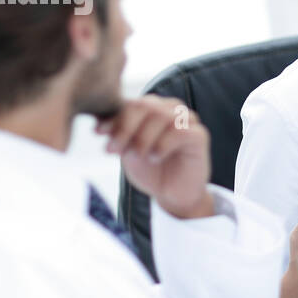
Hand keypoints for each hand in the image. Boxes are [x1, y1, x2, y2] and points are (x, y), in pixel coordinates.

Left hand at [95, 96, 213, 219]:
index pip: (131, 103)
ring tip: (136, 156)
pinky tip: (155, 158)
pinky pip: (180, 131)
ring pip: (162, 116)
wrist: (172, 194)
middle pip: (145, 105)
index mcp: (152, 108)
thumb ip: (118, 136)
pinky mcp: (200, 135)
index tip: (98, 133)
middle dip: (126, 127)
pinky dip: (162, 145)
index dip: (113, 117)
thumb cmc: (150, 171)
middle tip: (115, 150)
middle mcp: (170, 109)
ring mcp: (187, 120)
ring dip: (143, 138)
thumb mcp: (127, 152)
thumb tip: (99, 126)